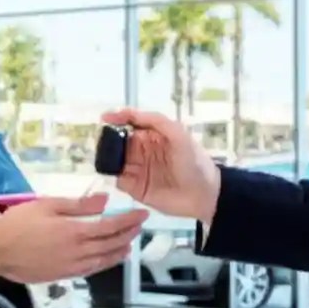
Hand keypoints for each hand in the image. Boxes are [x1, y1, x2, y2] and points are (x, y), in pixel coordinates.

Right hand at [0, 194, 147, 282]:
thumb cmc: (18, 224)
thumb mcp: (47, 205)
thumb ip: (78, 205)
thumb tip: (104, 201)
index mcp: (75, 232)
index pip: (111, 226)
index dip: (129, 221)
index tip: (142, 215)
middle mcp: (78, 252)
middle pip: (111, 244)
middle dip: (128, 235)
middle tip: (139, 227)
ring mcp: (71, 266)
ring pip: (104, 260)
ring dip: (119, 252)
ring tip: (129, 245)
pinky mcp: (63, 276)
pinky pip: (91, 271)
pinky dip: (104, 264)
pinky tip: (107, 260)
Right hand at [100, 107, 221, 224]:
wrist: (204, 194)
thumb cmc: (194, 161)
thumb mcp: (178, 133)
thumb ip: (154, 120)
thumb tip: (125, 112)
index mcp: (151, 137)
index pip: (129, 125)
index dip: (117, 120)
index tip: (104, 119)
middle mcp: (141, 152)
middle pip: (118, 144)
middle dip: (109, 142)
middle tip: (104, 142)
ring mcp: (138, 170)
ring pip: (115, 161)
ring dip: (109, 159)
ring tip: (108, 158)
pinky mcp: (136, 189)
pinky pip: (119, 180)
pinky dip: (116, 177)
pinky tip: (120, 174)